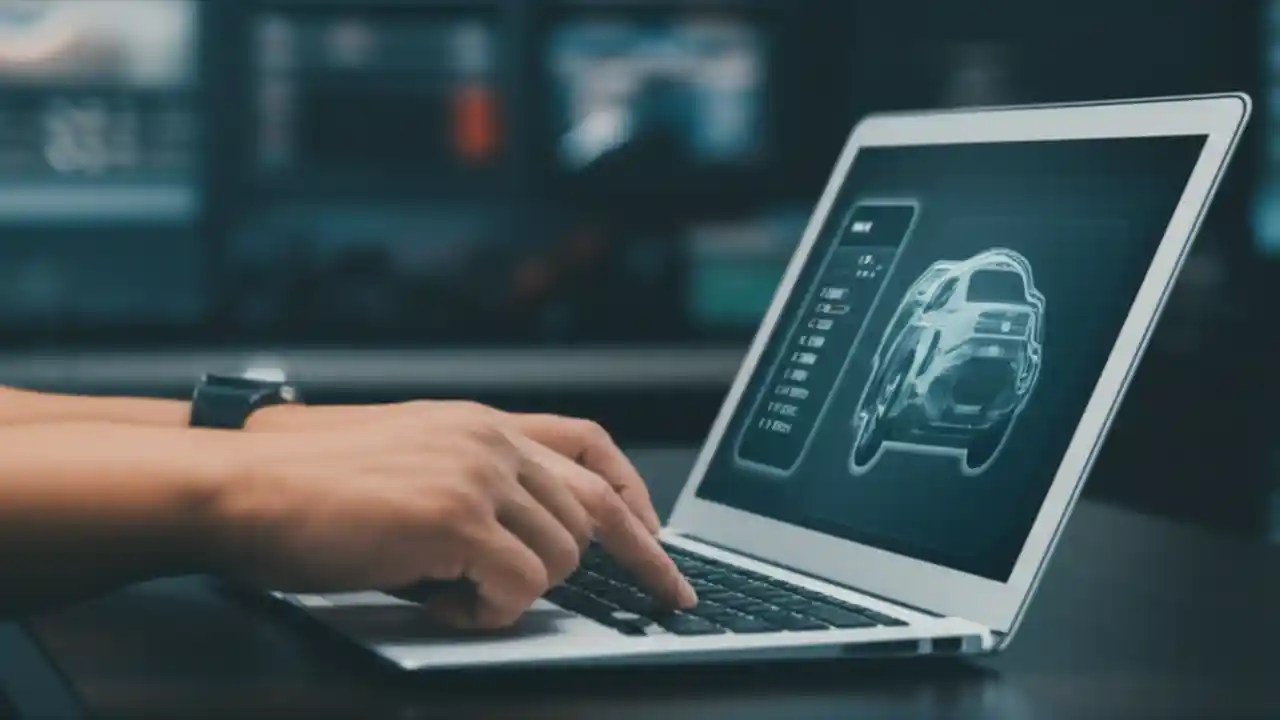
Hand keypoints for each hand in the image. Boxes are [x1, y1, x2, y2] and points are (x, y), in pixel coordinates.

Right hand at [222, 402, 693, 628]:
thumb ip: (475, 482)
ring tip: (453, 592)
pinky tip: (438, 601)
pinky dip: (490, 612)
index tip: (655, 534)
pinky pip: (520, 588)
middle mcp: (488, 439)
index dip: (633, 492)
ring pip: (562, 557)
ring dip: (520, 591)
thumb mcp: (410, 461)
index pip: (588, 444)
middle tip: (658, 597)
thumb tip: (530, 539)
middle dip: (627, 563)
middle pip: (592, 511)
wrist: (240, 485)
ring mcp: (475, 475)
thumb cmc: (309, 486)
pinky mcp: (454, 518)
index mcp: (480, 423)